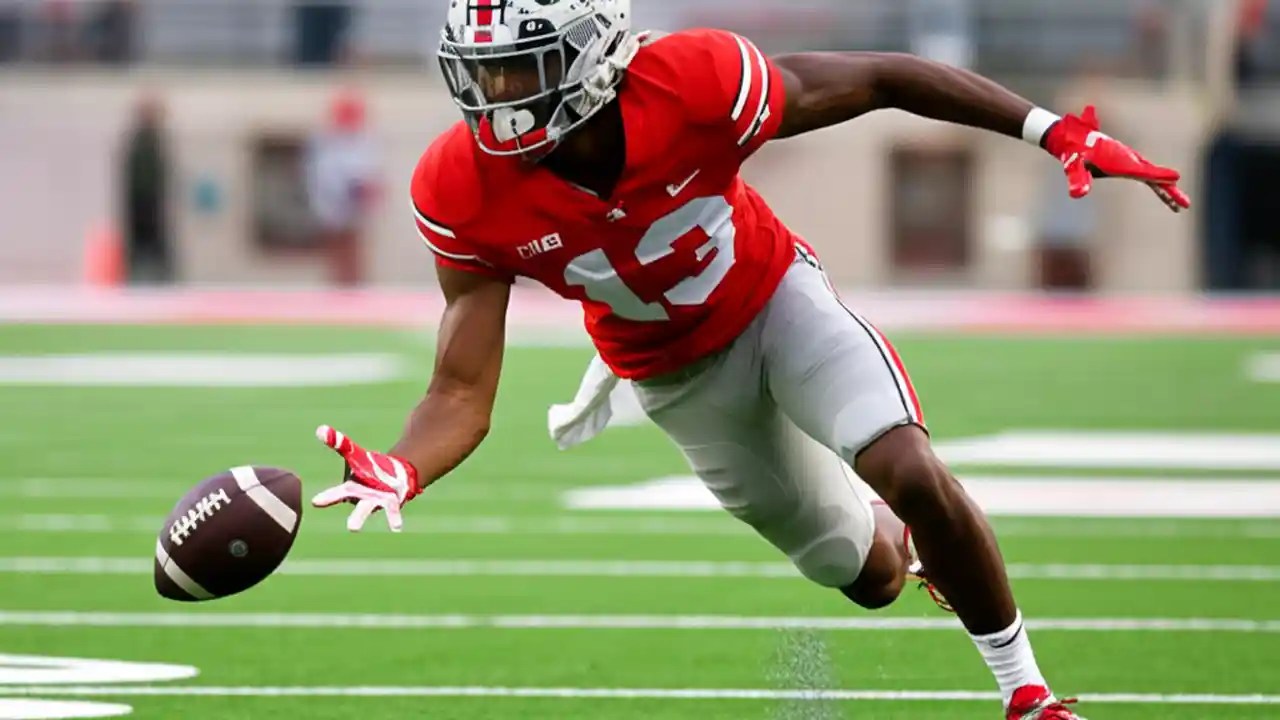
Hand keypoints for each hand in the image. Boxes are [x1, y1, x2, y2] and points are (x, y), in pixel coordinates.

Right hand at [311, 425, 421, 531]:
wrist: (391, 475)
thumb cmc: (368, 467)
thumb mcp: (354, 452)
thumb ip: (339, 443)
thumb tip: (320, 429)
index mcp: (351, 488)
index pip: (337, 493)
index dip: (327, 498)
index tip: (315, 502)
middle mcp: (363, 498)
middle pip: (358, 506)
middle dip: (355, 517)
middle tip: (352, 528)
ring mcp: (377, 501)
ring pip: (373, 510)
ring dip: (372, 519)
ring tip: (365, 530)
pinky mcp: (391, 502)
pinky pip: (392, 511)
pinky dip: (393, 518)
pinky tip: (396, 527)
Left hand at [1044, 105, 1190, 212]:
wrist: (1072, 139)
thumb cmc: (1073, 153)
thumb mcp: (1073, 166)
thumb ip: (1077, 178)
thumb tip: (1077, 195)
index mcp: (1118, 160)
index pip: (1141, 171)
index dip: (1158, 175)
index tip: (1175, 179)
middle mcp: (1128, 160)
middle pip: (1152, 175)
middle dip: (1169, 189)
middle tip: (1185, 204)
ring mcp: (1130, 161)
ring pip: (1152, 177)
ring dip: (1166, 190)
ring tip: (1180, 207)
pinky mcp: (1128, 164)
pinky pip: (1146, 176)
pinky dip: (1157, 185)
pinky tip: (1165, 195)